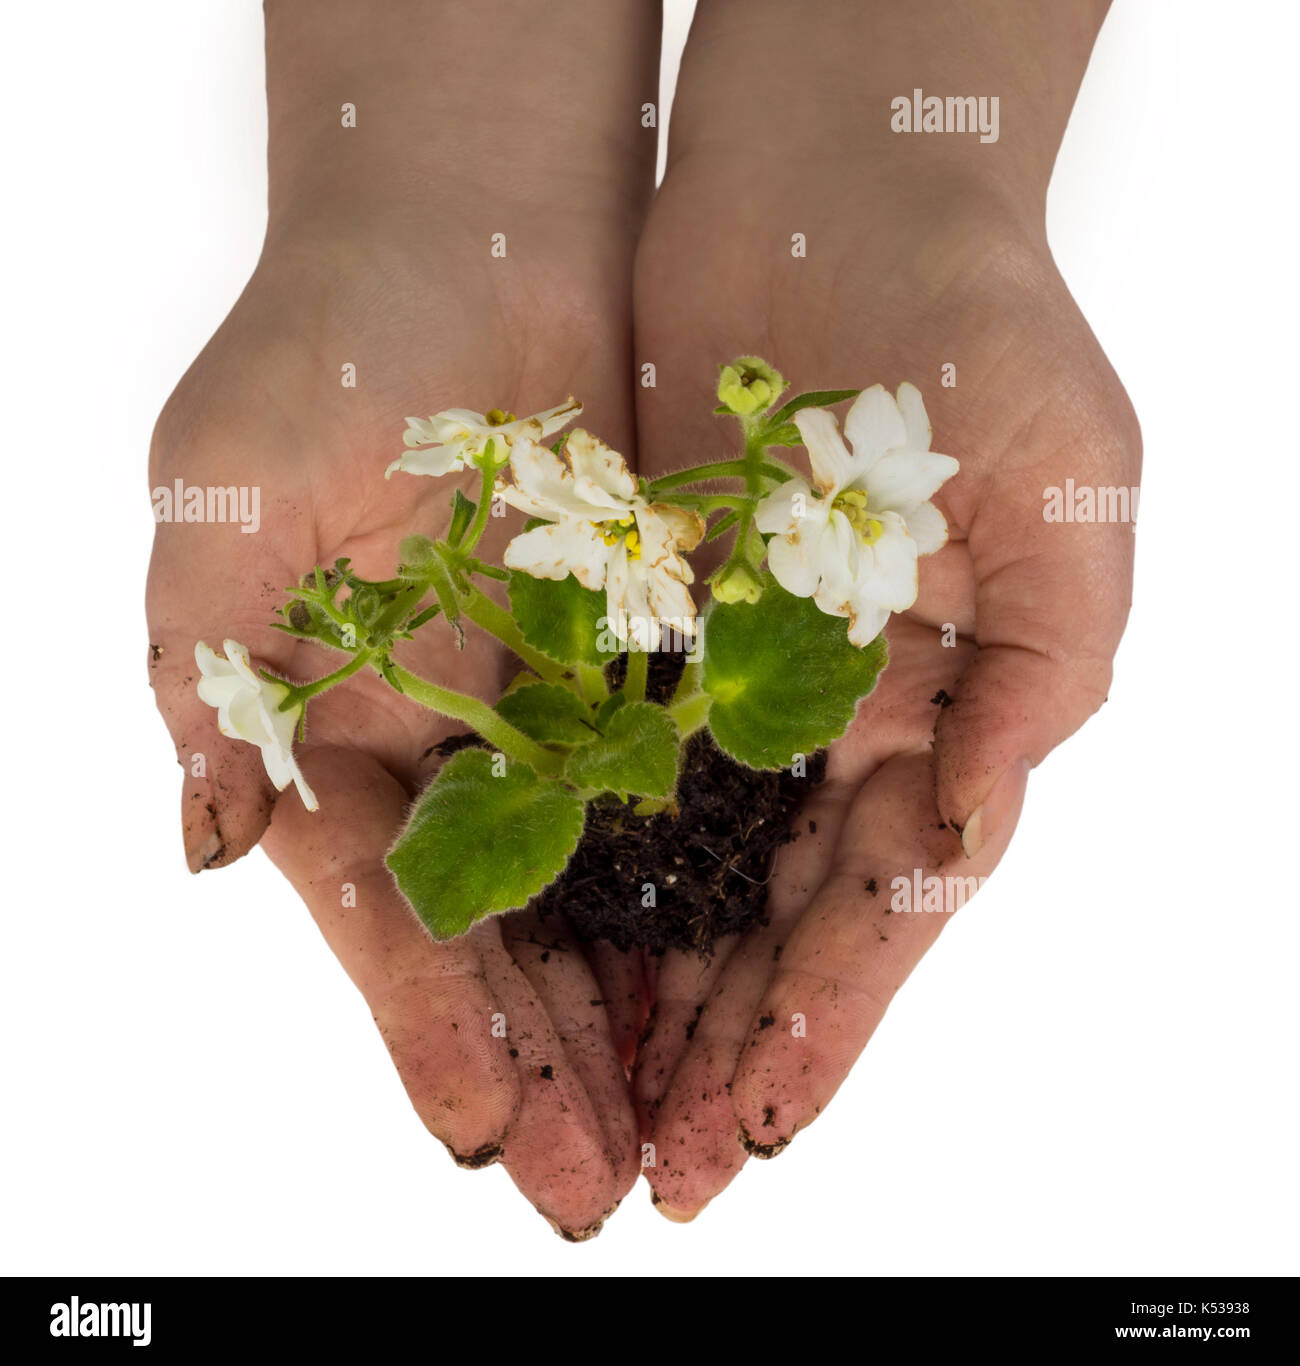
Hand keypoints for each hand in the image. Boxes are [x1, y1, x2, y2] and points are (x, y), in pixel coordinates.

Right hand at [147, 0, 657, 1238]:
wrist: (463, 231)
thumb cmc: (318, 353)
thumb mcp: (226, 512)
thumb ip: (207, 681)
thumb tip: (207, 845)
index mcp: (340, 734)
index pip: (385, 912)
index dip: (430, 1025)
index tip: (484, 1131)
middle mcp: (451, 742)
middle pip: (504, 933)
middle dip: (551, 1059)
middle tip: (603, 1187)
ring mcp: (556, 704)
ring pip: (606, 887)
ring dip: (640, 1006)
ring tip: (687, 1127)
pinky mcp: (650, 651)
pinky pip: (690, 784)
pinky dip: (715, 878)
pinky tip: (746, 968)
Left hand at [630, 0, 1137, 1216]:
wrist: (833, 196)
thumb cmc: (976, 332)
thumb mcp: (1062, 507)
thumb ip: (1032, 687)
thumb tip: (968, 847)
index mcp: (938, 711)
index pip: (880, 905)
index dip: (825, 1021)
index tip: (762, 1124)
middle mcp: (831, 718)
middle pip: (770, 917)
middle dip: (721, 1042)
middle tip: (663, 1168)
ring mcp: (730, 680)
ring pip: (680, 871)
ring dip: (641, 986)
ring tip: (595, 1101)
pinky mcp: (637, 624)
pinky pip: (600, 763)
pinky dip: (573, 862)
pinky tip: (538, 946)